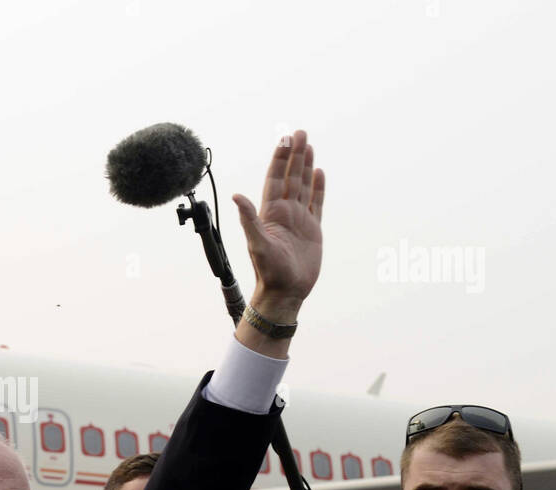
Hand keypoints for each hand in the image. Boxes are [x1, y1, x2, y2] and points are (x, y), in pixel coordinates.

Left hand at [232, 130, 324, 319]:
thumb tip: (236, 195)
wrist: (286, 292)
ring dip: (305, 166)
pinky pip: (316, 203)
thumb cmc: (269, 272)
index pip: (275, 179)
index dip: (280, 159)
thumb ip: (248, 219)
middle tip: (299, 132)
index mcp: (270, 213)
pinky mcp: (312, 229)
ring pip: (303, 186)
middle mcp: (284, 212)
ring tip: (308, 145)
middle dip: (294, 155)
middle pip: (290, 177)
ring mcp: (299, 219)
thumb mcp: (258, 244)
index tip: (285, 139)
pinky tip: (319, 173)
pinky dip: (318, 187)